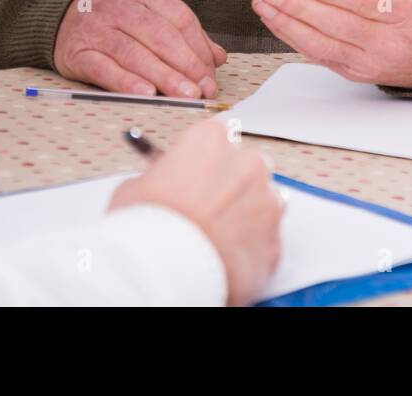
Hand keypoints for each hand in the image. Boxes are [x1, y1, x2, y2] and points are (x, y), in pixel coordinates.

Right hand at [53, 0, 226, 98]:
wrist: (61, 15)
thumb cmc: (115, 18)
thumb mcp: (149, 13)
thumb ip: (183, 33)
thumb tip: (218, 57)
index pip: (180, 18)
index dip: (199, 48)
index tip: (211, 73)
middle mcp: (119, 4)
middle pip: (161, 36)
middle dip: (186, 66)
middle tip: (203, 89)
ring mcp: (97, 27)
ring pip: (136, 53)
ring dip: (164, 77)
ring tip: (186, 95)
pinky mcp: (78, 52)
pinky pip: (105, 68)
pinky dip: (126, 82)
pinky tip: (146, 93)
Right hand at [109, 120, 283, 305]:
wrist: (166, 271)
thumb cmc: (147, 226)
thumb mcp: (136, 187)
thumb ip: (160, 178)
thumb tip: (162, 183)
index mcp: (212, 140)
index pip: (214, 140)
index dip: (201, 164)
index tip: (192, 178)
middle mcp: (247, 163)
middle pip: (244, 168)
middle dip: (229, 187)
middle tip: (204, 210)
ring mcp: (267, 201)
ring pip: (261, 204)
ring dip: (243, 216)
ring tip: (214, 239)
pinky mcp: (275, 240)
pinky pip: (265, 241)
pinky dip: (250, 249)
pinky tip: (225, 258)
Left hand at [251, 0, 411, 88]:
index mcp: (408, 13)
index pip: (368, 3)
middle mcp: (387, 41)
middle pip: (338, 25)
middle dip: (299, 8)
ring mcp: (369, 60)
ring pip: (323, 45)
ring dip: (288, 24)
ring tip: (263, 4)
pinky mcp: (355, 71)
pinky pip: (319, 56)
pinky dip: (293, 38)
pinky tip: (275, 21)